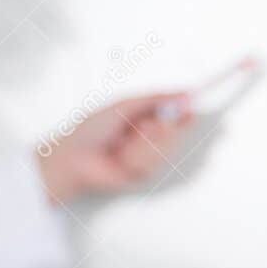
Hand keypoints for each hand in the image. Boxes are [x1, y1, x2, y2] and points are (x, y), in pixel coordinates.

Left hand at [38, 93, 192, 203]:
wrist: (74, 157)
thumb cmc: (91, 129)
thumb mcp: (124, 106)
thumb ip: (154, 98)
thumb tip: (182, 93)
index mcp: (143, 119)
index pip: (173, 114)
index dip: (185, 111)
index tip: (193, 105)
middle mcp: (147, 137)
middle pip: (175, 132)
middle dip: (168, 127)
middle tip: (154, 124)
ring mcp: (146, 156)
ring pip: (166, 147)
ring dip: (147, 142)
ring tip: (126, 141)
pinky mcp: (143, 173)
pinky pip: (153, 161)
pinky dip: (138, 155)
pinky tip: (123, 156)